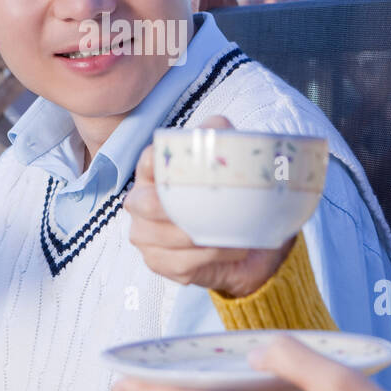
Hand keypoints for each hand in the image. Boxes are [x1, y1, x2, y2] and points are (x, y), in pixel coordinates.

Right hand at [125, 115, 296, 296]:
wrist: (249, 243)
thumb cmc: (230, 198)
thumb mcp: (230, 160)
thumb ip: (220, 135)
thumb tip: (217, 127)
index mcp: (154, 172)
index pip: (148, 161)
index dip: (160, 162)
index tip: (184, 165)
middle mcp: (141, 202)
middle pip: (144, 203)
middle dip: (173, 208)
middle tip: (210, 208)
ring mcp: (146, 235)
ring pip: (164, 236)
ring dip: (204, 236)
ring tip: (237, 233)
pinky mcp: (158, 262)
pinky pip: (179, 262)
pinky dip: (209, 257)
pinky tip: (230, 249)